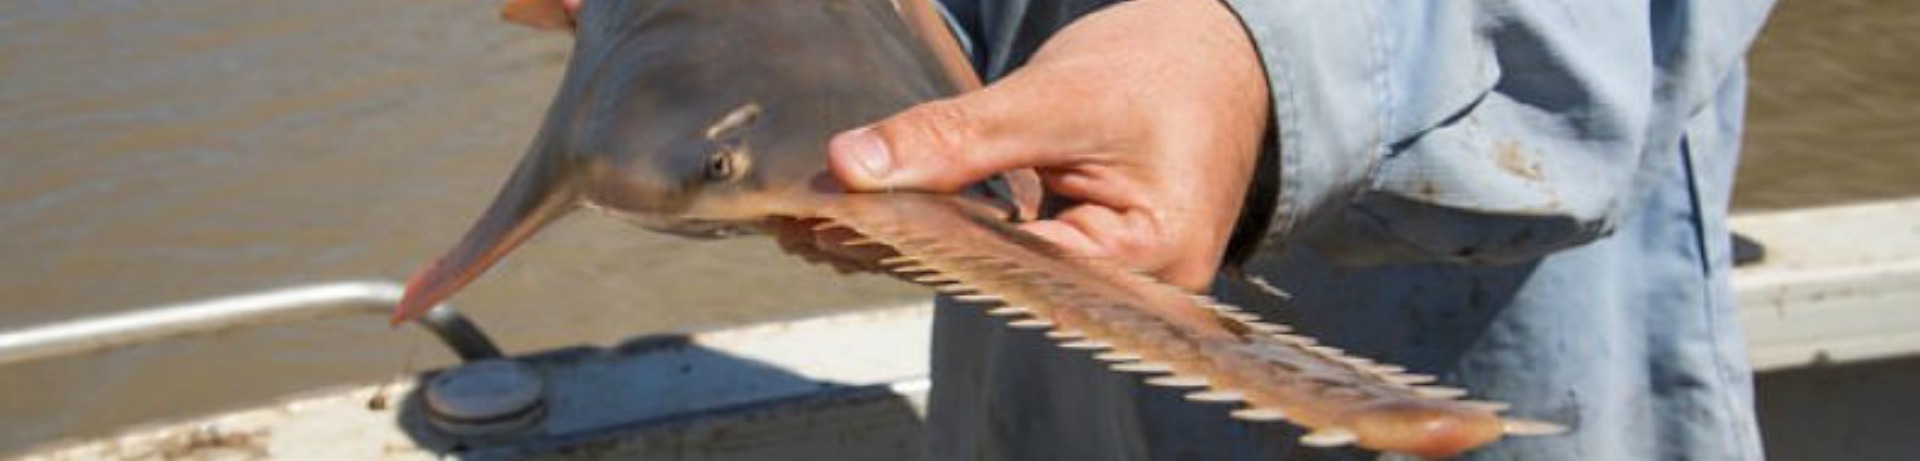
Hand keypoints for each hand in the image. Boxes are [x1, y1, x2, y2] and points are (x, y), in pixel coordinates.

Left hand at [497, 0, 1271, 290]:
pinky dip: (935, 222)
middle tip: (798, 221)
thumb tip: (853, 167)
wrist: (1225, 49)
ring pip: (985, 263)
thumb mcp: (1057, 96)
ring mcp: (1095, 270)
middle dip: (894, 249)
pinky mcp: (1070, 244)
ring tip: (813, 218)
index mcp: (1147, 263)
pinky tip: (866, 208)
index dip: (913, 248)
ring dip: (904, 238)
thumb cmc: (1167, 67)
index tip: (828, 222)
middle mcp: (1122, 286)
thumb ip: (958, 138)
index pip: (1010, 268)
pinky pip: (994, 242)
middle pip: (991, 277)